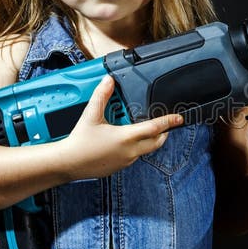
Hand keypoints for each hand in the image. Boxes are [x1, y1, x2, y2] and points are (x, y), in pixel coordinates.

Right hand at [59, 75, 182, 180]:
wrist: (69, 164)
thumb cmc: (80, 142)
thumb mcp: (91, 115)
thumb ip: (101, 96)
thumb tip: (108, 81)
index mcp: (126, 137)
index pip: (154, 128)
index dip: (168, 122)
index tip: (178, 118)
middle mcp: (130, 151)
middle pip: (156, 142)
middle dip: (164, 133)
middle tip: (166, 125)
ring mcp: (126, 161)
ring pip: (145, 150)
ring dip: (149, 140)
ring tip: (144, 130)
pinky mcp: (119, 167)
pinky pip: (134, 156)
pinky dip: (137, 147)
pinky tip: (125, 141)